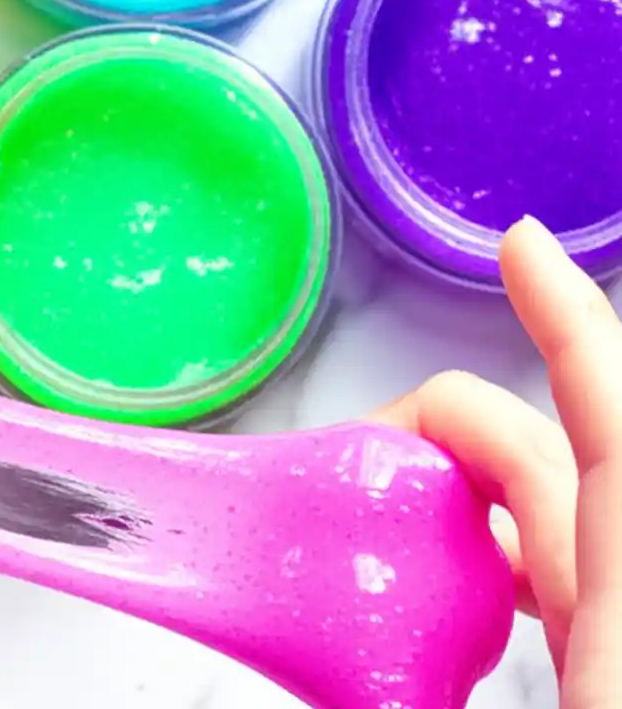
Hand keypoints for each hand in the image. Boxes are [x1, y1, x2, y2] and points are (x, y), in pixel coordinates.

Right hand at [371, 217, 620, 707]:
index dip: (568, 325)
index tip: (519, 245)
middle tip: (352, 451)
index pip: (609, 424)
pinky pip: (541, 571)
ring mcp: (611, 627)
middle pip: (539, 461)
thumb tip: (316, 667)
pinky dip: (485, 546)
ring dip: (452, 482)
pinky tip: (435, 569)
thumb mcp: (562, 708)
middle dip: (444, 424)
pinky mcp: (596, 660)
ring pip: (535, 516)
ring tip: (372, 498)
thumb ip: (417, 683)